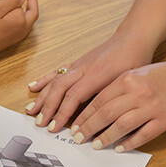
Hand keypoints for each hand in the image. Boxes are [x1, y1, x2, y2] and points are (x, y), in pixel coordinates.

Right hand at [0, 0, 37, 65]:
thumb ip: (12, 1)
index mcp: (21, 22)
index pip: (20, 4)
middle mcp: (22, 31)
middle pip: (30, 14)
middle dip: (28, 2)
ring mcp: (16, 38)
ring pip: (24, 20)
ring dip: (20, 10)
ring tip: (11, 2)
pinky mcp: (9, 41)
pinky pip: (18, 27)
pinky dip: (16, 18)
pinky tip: (7, 14)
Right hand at [25, 32, 154, 132]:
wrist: (133, 38)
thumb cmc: (135, 59)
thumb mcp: (129, 81)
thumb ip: (113, 98)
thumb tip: (103, 122)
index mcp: (97, 74)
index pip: (74, 96)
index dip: (63, 113)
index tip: (55, 128)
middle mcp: (84, 68)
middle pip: (60, 89)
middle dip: (48, 108)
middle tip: (40, 124)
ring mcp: (78, 64)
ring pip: (55, 80)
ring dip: (42, 97)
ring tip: (30, 111)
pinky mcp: (77, 62)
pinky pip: (57, 71)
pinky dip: (44, 80)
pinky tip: (33, 87)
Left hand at [67, 60, 165, 150]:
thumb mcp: (139, 73)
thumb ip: (119, 86)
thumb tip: (98, 106)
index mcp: (128, 78)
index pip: (99, 99)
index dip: (85, 115)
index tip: (75, 125)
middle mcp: (138, 92)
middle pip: (106, 113)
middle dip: (89, 128)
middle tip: (78, 138)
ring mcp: (152, 107)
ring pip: (121, 125)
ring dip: (105, 137)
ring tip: (95, 145)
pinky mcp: (164, 120)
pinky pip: (142, 135)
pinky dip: (128, 143)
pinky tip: (119, 148)